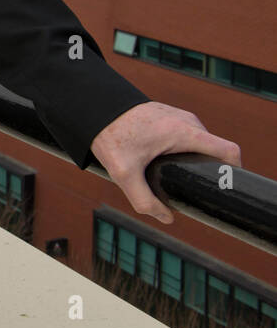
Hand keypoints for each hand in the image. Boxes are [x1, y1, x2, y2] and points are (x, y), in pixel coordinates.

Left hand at [90, 101, 241, 224]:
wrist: (92, 109)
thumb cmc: (110, 136)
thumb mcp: (124, 173)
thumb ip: (144, 200)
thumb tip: (167, 218)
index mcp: (185, 132)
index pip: (228, 150)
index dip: (235, 171)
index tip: (224, 187)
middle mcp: (187, 121)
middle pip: (213, 150)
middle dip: (208, 170)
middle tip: (192, 188)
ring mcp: (178, 116)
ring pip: (198, 143)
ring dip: (192, 159)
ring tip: (175, 176)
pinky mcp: (168, 116)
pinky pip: (185, 136)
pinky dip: (182, 150)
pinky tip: (167, 163)